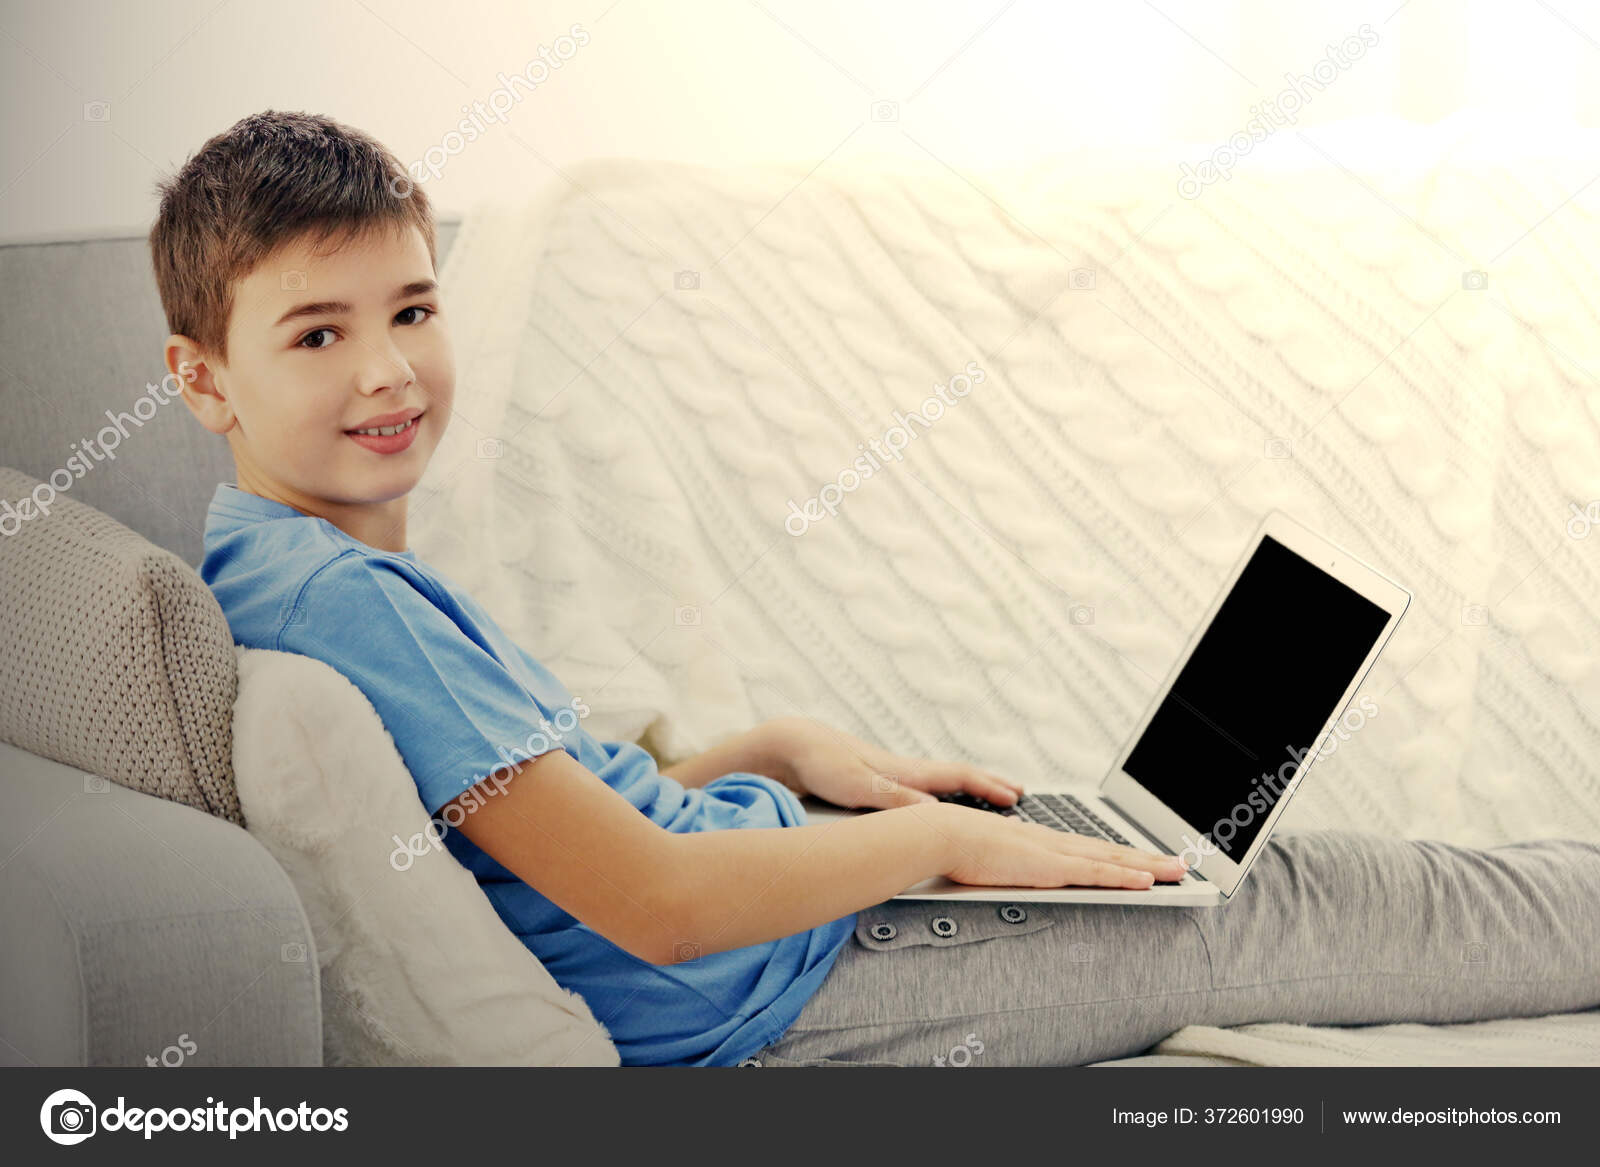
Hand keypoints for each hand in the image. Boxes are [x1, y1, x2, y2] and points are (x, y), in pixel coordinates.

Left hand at [762, 716, 1024, 810]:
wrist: (793, 746)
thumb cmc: (823, 765)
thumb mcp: (859, 788)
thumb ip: (896, 800)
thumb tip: (935, 813)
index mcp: (906, 772)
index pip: (958, 776)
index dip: (988, 787)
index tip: (1017, 797)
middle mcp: (905, 771)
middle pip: (957, 775)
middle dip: (989, 783)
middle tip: (1019, 792)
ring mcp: (893, 774)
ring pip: (941, 780)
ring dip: (969, 786)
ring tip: (990, 794)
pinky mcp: (879, 780)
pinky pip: (923, 786)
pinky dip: (943, 792)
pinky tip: (940, 800)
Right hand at [938, 804, 1186, 889]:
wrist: (945, 835)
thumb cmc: (959, 845)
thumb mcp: (991, 853)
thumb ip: (1007, 855)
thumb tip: (1010, 855)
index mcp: (1043, 842)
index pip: (1092, 848)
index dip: (1121, 853)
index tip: (1144, 857)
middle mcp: (1057, 843)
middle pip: (1112, 850)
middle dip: (1148, 857)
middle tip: (1180, 863)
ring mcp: (1056, 853)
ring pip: (1114, 859)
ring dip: (1149, 866)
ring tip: (1178, 871)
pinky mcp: (1050, 867)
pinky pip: (1097, 873)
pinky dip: (1125, 876)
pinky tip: (1147, 880)